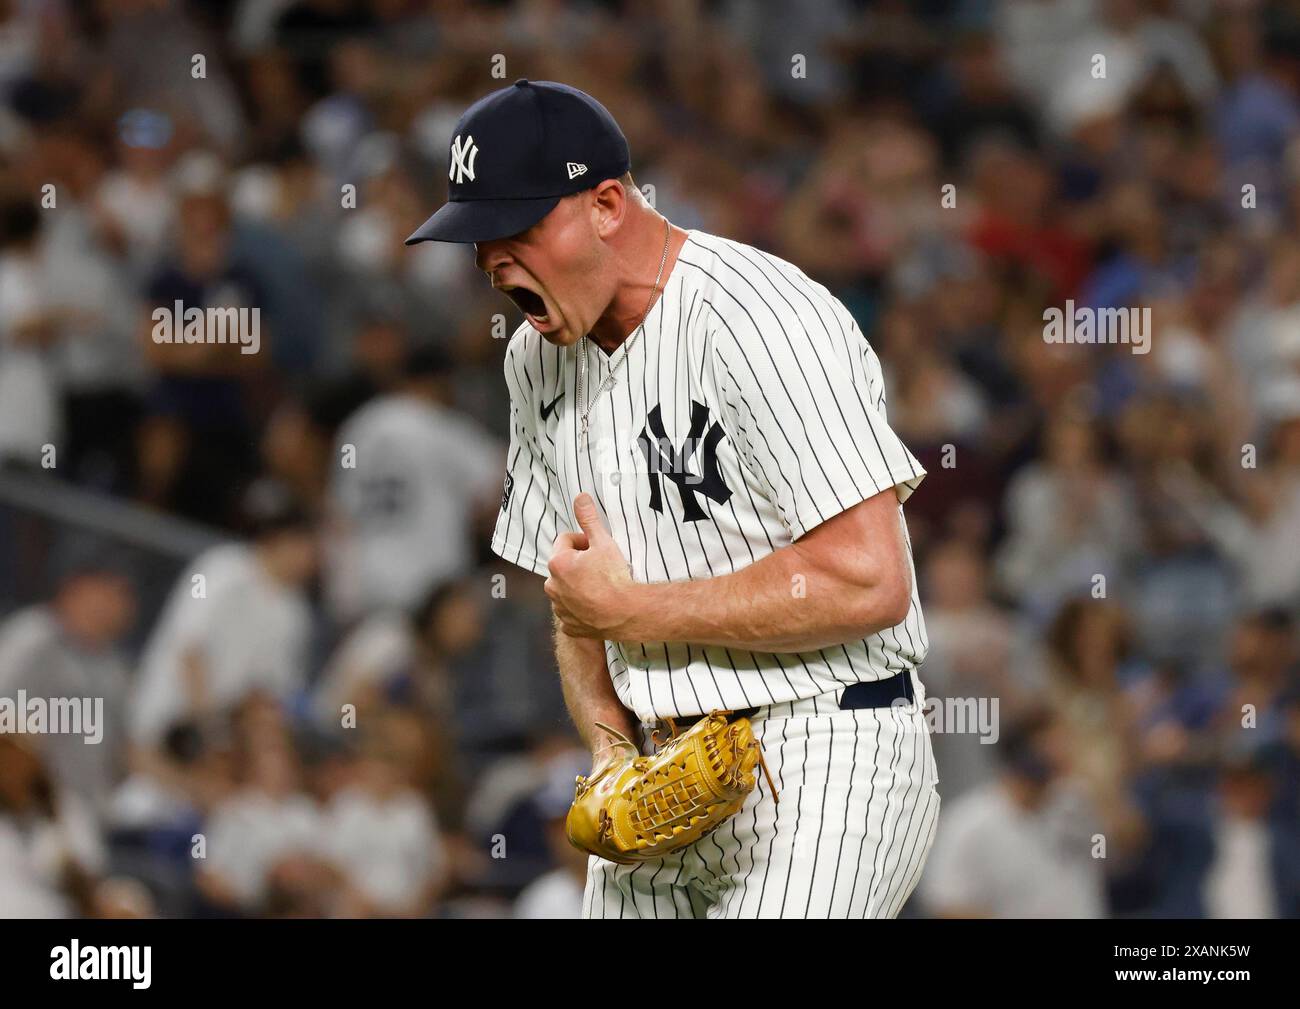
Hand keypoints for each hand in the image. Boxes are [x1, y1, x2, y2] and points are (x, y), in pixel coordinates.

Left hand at [546, 493, 636, 638]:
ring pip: (566, 589)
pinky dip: (581, 607)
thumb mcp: (604, 542)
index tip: (598, 548)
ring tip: (601, 586)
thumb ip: (589, 519)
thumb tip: (580, 497)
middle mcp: (552, 586)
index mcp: (558, 563)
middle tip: (601, 567)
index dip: (584, 541)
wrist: (629, 613)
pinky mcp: (569, 626)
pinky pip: (571, 612)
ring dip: (578, 585)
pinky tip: (597, 605)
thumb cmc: (616, 577)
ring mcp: (560, 608)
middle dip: (579, 563)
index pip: (565, 540)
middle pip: (564, 565)